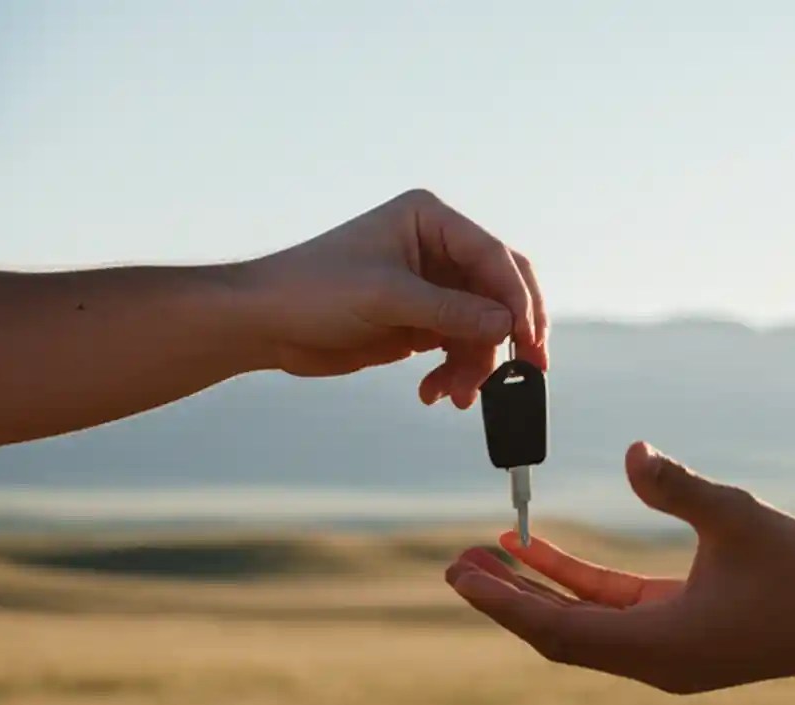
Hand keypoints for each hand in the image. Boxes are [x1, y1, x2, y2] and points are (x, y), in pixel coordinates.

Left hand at [241, 189, 547, 407]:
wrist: (265, 324)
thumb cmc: (313, 291)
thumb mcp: (385, 298)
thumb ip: (450, 312)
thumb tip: (508, 326)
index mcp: (430, 219)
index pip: (493, 255)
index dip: (516, 298)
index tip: (526, 339)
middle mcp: (439, 248)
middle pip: (501, 290)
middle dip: (511, 333)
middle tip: (529, 370)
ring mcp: (434, 286)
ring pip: (484, 326)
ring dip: (477, 364)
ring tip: (458, 395)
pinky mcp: (423, 321)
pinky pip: (461, 347)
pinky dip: (457, 372)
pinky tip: (436, 392)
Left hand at [445, 443, 794, 693]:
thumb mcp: (738, 519)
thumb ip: (680, 487)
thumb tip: (634, 453)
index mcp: (658, 647)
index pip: (558, 629)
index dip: (504, 601)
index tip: (458, 573)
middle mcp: (654, 661)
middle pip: (558, 632)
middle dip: (507, 597)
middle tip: (454, 563)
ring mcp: (667, 651)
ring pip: (582, 623)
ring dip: (537, 589)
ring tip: (487, 554)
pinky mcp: (681, 634)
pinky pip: (612, 611)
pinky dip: (578, 584)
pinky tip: (546, 553)